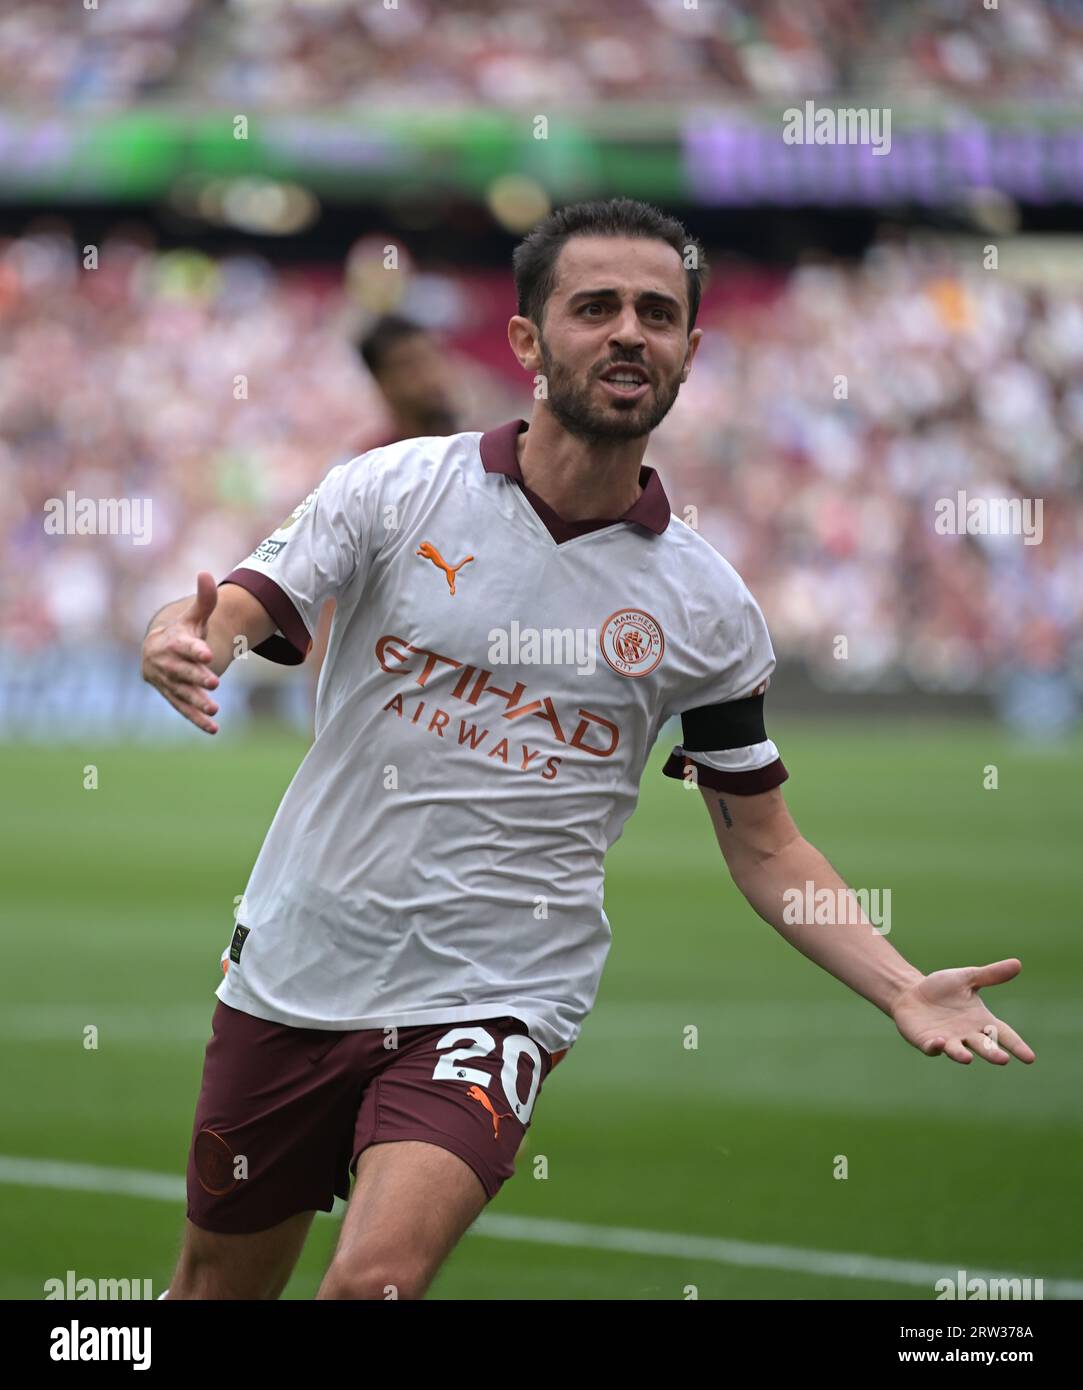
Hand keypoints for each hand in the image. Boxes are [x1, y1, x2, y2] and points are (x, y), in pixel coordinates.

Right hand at [141, 571, 220, 733]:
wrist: (157, 650)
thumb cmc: (182, 632)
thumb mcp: (193, 616)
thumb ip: (204, 600)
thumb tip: (207, 574)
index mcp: (170, 641)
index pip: (183, 646)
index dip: (195, 650)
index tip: (208, 654)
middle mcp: (165, 663)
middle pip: (182, 672)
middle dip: (198, 678)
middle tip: (215, 684)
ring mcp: (167, 682)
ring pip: (182, 693)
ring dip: (197, 702)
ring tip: (215, 709)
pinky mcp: (172, 697)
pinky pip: (183, 709)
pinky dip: (197, 720)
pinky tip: (213, 728)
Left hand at [891, 959, 1035, 1064]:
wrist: (911, 992)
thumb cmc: (942, 988)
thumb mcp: (967, 978)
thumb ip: (990, 975)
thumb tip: (1018, 963)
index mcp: (981, 1020)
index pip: (1003, 1034)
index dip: (1017, 1045)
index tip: (1030, 1058)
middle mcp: (967, 1034)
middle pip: (984, 1046)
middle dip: (992, 1053)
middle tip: (1003, 1060)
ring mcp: (948, 1040)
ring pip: (958, 1051)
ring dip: (962, 1055)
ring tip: (968, 1058)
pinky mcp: (927, 1042)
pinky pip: (932, 1047)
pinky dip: (936, 1047)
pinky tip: (939, 1042)